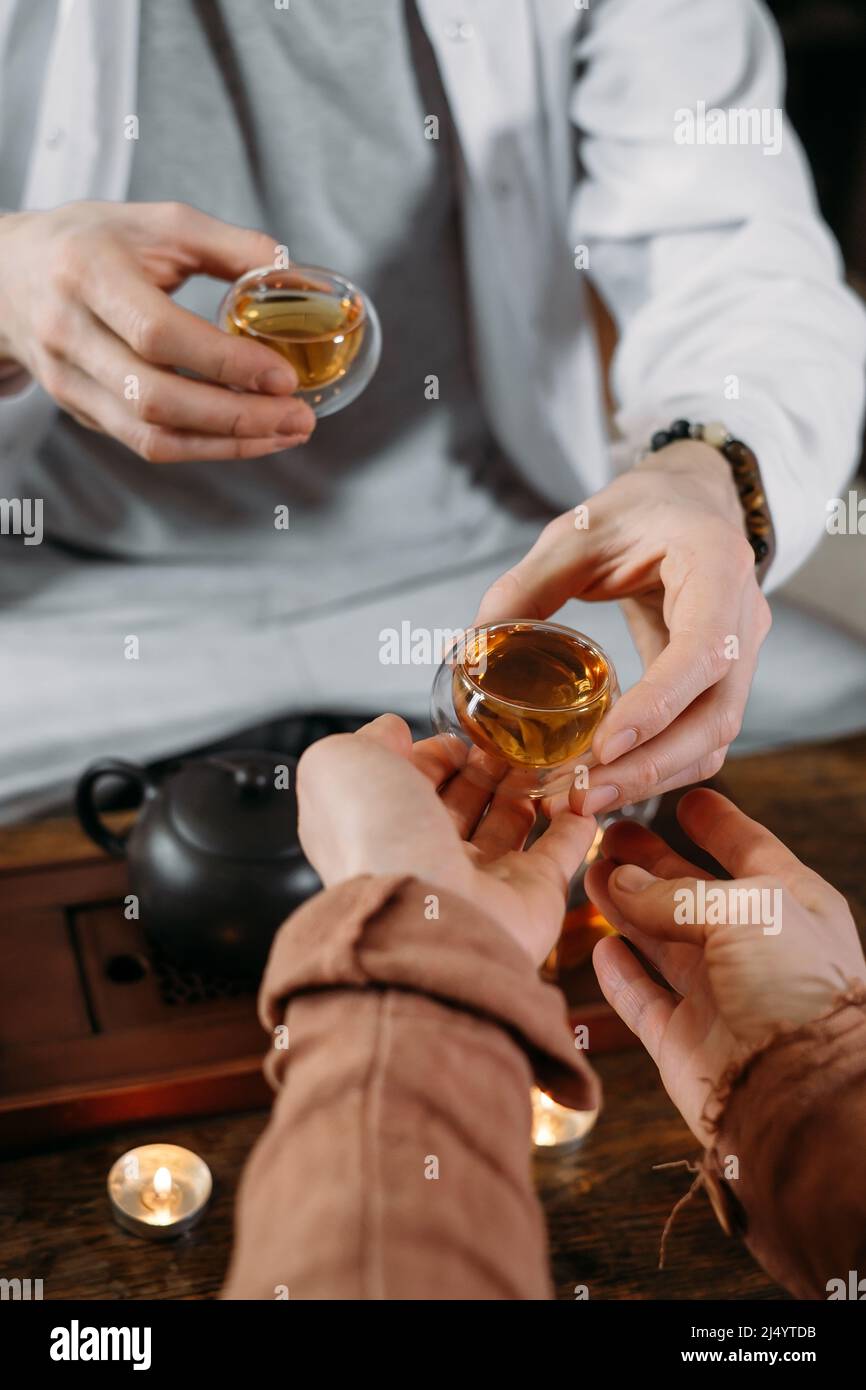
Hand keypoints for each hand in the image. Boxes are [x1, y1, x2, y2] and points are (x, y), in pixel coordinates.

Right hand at [0, 201, 315, 460]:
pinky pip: (146, 444)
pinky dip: (204, 447)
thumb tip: (292, 274)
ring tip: (285, 433)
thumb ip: (228, 245)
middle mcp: (69, 334)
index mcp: (88, 274)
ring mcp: (70, 381)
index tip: (282, 375)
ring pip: (151, 436)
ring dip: (226, 444)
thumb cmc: (91, 243)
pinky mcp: (81, 411)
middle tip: (298, 416)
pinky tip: (248, 436)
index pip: (159, 334)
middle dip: (236, 417)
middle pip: (155, 398)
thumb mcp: (157, 223)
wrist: (8, 276)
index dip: (225, 362)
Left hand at [296, 713, 597, 964]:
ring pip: (509, 826)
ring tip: (542, 760)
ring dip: (526, 790)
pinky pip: (560, 852)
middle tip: (507, 744)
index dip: (433, 756)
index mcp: (382, 828)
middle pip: (464, 805)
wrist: (424, 918)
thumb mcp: (341, 765)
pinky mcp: (533, 897)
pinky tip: (579, 792)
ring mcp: (482, 880)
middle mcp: (429, 857)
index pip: (413, 783)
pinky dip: (574, 821)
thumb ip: (366, 740)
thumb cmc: (376, 839)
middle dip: (484, 770)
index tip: (458, 735)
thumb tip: (393, 730)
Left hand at [475, 441, 771, 814]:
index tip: (605, 746)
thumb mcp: (577, 532)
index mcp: (718, 567)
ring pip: (713, 740)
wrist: (690, 502)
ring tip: (585, 802)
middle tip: (584, 797)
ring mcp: (743, 656)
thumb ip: (526, 586)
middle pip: (716, 716)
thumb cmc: (638, 510)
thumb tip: (471, 650)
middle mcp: (745, 618)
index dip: (658, 705)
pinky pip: (699, 740)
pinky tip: (606, 784)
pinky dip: (657, 769)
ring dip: (653, 779)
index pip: (704, 651)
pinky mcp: (722, 682)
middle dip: (650, 766)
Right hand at [586, 788, 865, 1142]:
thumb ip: (674, 892)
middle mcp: (755, 948)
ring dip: (626, 909)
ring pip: (662, 942)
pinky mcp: (685, 1041)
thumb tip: (621, 879)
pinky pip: (644, 999)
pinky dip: (621, 973)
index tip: (688, 799)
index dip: (718, 824)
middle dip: (652, 863)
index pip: (750, 850)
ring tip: (591, 876)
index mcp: (790, 905)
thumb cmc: (797, 988)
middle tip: (612, 836)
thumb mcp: (743, 910)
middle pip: (692, 894)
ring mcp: (719, 996)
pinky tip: (602, 946)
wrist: (802, 1094)